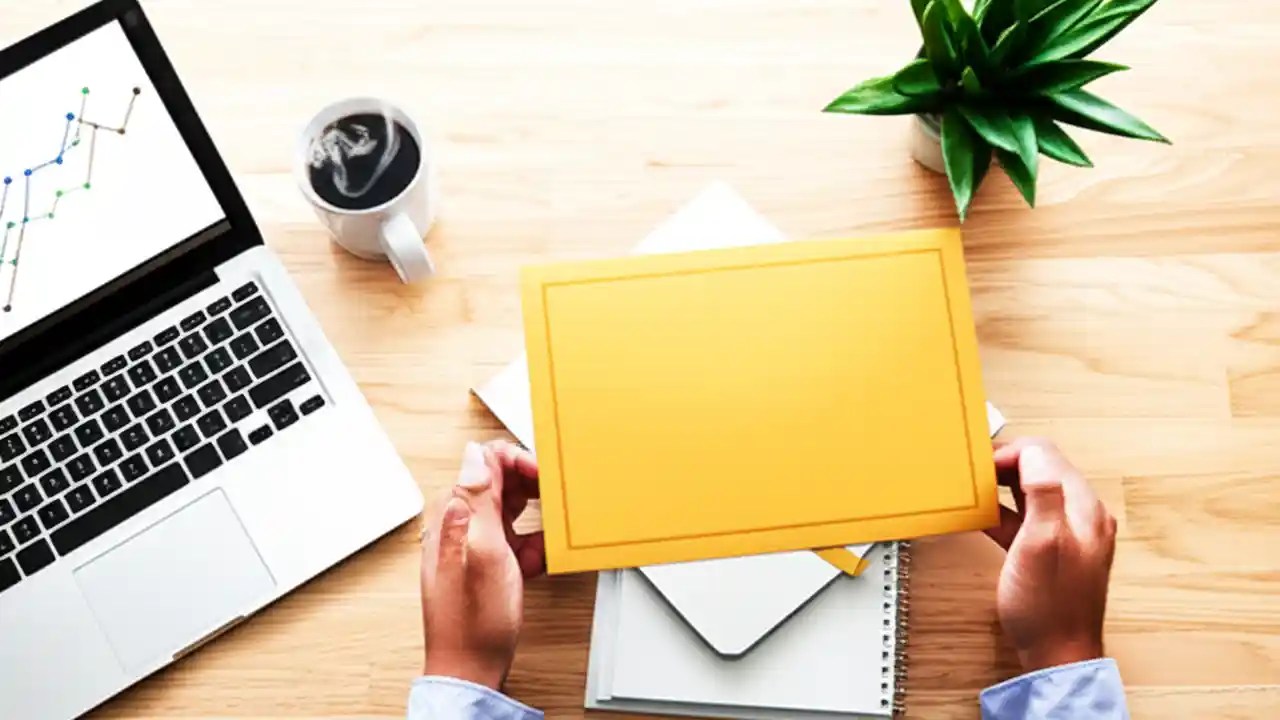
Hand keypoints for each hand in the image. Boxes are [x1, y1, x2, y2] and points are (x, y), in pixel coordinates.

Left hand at [420, 440, 545, 688]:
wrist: (469, 667)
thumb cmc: (473, 620)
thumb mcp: (482, 553)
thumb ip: (476, 502)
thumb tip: (472, 454)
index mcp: (455, 514)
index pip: (484, 461)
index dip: (517, 460)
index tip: (543, 475)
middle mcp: (461, 523)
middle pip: (501, 482)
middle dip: (532, 488)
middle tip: (556, 501)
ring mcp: (475, 543)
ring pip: (513, 510)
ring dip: (537, 519)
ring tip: (552, 533)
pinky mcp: (490, 562)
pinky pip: (518, 538)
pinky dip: (536, 545)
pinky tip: (542, 558)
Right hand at [983, 438, 1116, 671]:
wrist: (1059, 654)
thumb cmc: (1048, 608)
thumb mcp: (1040, 545)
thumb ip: (1043, 496)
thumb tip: (1035, 453)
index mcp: (1082, 508)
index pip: (1045, 455)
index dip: (1010, 453)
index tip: (981, 466)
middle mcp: (1081, 516)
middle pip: (1040, 469)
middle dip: (1004, 466)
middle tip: (973, 476)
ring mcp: (1070, 533)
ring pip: (1032, 492)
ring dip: (1002, 487)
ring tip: (975, 492)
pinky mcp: (1055, 550)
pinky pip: (1029, 517)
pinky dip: (1006, 512)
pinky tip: (986, 518)